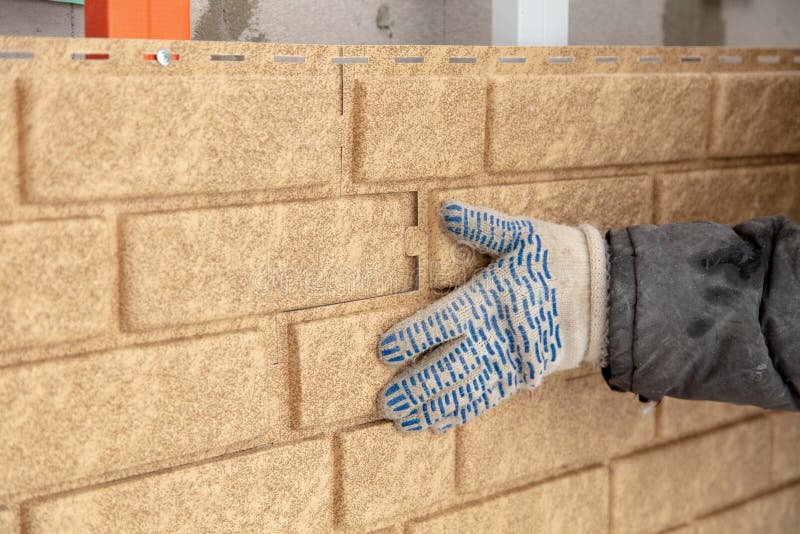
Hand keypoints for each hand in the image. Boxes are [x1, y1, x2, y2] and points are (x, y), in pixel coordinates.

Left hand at [376, 201, 606, 432]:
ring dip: (433, 407)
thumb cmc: (555, 259)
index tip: (384, 351)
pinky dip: (462, 412)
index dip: (414, 337)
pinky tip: (437, 422)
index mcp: (494, 297)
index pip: (447, 321)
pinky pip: (488, 397)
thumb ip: (483, 225)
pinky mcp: (523, 375)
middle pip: (453, 366)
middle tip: (385, 403)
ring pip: (468, 389)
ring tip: (402, 421)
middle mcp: (500, 334)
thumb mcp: (523, 234)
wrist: (604, 297)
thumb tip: (445, 211)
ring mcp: (513, 359)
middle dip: (417, 386)